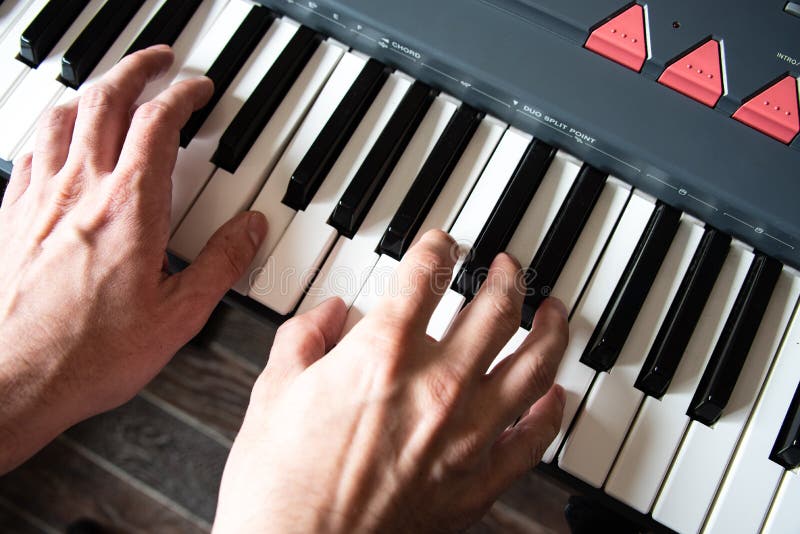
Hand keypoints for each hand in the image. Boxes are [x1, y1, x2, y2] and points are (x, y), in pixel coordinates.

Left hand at [0, 45, 266, 472]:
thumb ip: (220, 265)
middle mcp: (80, 191)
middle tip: (158, 61)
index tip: (196, 89)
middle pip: (106, 99)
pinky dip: (55, 127)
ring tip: (113, 90)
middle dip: (137, 69)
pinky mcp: (12, 215)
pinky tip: (62, 139)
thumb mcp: (177, 316)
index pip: (157, 123)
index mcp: (130, 209)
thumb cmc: (87, 355)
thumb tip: (250, 230)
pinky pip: (33, 148)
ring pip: (63, 116)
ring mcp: (40, 199)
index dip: (181, 94)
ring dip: (93, 91)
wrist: (10, 380)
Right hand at [215, 230, 567, 532]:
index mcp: (383, 354)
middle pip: (496, 310)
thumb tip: (330, 314)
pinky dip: (552, 412)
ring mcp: (465, 436)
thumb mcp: (272, 392)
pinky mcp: (476, 484)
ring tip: (553, 312)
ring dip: (550, 330)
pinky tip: (556, 394)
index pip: (426, 274)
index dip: (438, 245)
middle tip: (508, 266)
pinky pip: (534, 440)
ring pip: (535, 366)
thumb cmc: (279, 486)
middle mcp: (436, 386)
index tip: (442, 242)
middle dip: (507, 277)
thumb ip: (304, 337)